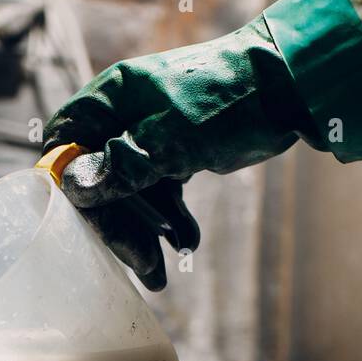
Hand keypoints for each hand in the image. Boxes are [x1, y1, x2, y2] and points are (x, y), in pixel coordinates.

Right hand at [43, 0, 361, 289]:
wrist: (296, 89)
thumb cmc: (234, 101)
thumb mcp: (176, 139)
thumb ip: (125, 164)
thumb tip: (77, 187)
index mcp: (113, 97)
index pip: (66, 142)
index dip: (64, 185)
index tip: (74, 228)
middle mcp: (124, 113)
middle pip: (99, 177)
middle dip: (119, 227)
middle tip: (142, 269)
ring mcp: (149, 133)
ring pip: (130, 190)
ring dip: (147, 232)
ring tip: (164, 271)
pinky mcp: (174, 149)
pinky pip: (158, 189)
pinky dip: (170, 219)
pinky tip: (187, 241)